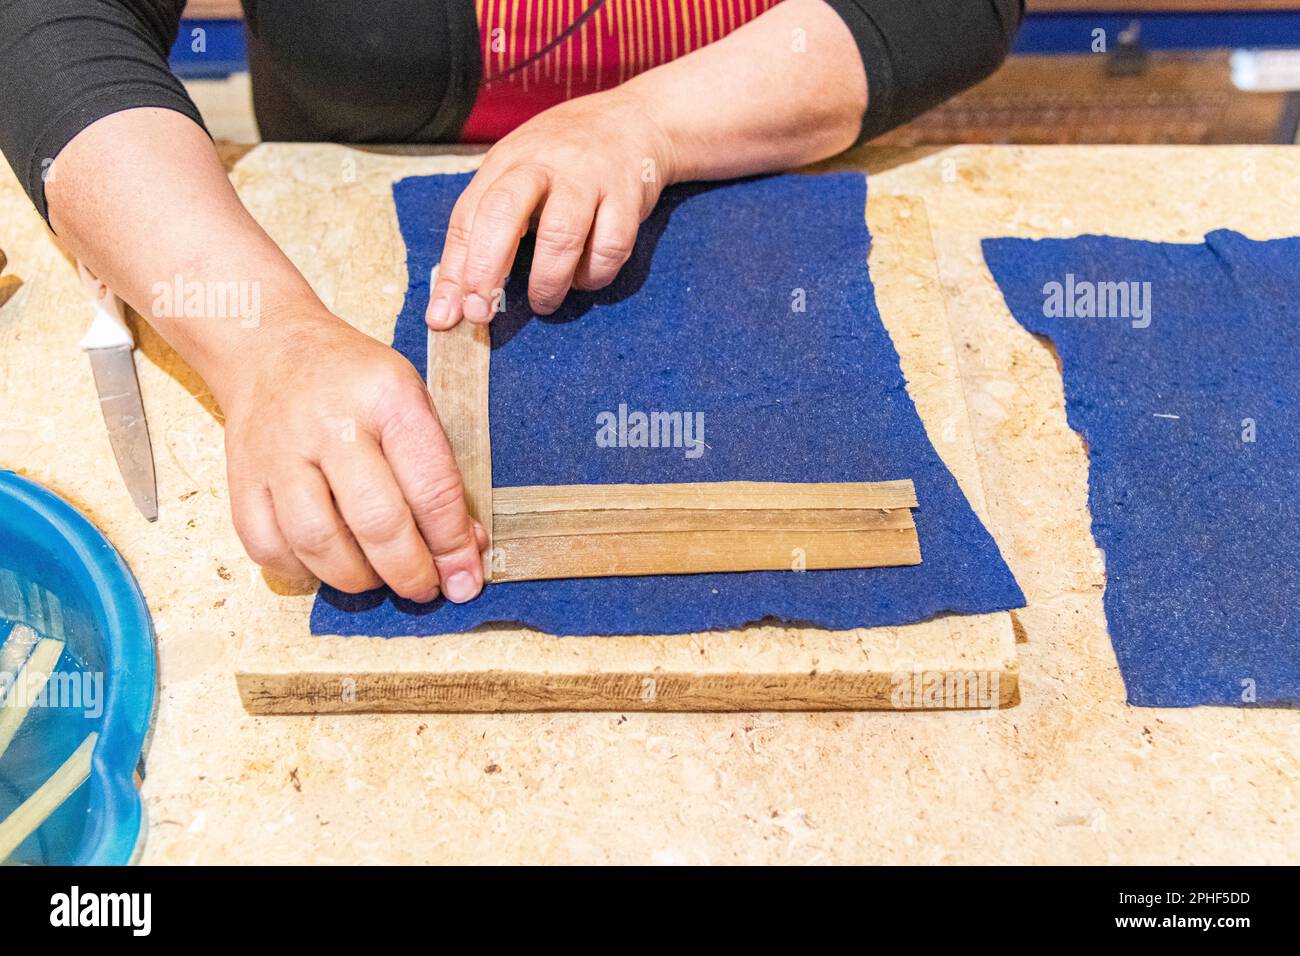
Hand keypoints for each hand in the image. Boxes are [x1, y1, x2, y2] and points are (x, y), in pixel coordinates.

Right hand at [219, 315, 486, 602]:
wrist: (271, 346)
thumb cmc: (353, 381)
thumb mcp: (411, 402)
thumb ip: (438, 472)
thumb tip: (463, 549)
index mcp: (387, 398)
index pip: (431, 487)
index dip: (452, 544)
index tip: (465, 579)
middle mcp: (331, 424)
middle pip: (376, 522)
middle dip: (409, 572)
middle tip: (425, 588)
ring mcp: (279, 452)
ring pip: (318, 543)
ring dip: (357, 578)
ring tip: (379, 577)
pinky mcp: (240, 477)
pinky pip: (269, 548)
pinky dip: (303, 571)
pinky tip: (327, 564)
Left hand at [425, 87, 676, 326]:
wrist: (633, 120)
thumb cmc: (564, 161)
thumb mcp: (517, 176)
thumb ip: (488, 229)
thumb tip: (456, 299)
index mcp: (507, 162)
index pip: (468, 216)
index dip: (454, 271)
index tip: (444, 315)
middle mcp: (544, 165)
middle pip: (504, 215)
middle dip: (487, 270)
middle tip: (482, 313)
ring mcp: (588, 178)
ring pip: (561, 236)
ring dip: (548, 281)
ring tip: (544, 302)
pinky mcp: (628, 196)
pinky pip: (611, 247)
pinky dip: (595, 274)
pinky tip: (585, 277)